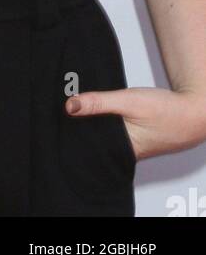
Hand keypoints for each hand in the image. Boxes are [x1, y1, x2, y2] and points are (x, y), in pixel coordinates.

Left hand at [65, 86, 205, 160]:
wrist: (194, 113)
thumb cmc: (167, 111)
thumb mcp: (129, 101)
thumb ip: (99, 103)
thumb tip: (70, 106)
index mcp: (122, 150)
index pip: (89, 144)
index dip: (74, 129)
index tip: (63, 112)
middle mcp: (126, 153)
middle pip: (96, 140)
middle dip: (84, 124)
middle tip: (73, 104)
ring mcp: (133, 147)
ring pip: (106, 135)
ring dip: (96, 121)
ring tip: (86, 104)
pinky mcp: (137, 139)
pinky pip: (116, 133)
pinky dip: (109, 122)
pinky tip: (104, 109)